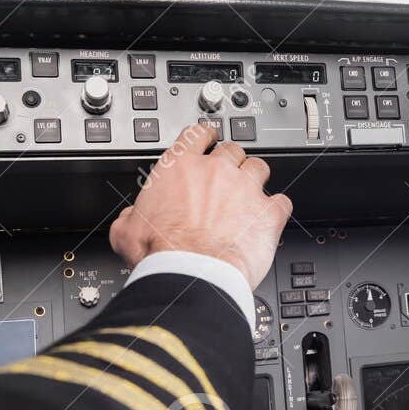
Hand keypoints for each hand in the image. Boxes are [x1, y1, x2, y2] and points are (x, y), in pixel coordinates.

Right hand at [109, 123, 292, 288]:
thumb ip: (129, 217)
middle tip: (227, 178)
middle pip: (232, 150)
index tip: (208, 140)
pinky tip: (271, 216)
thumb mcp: (127, 231)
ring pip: (259, 168)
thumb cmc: (161, 252)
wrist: (191, 274)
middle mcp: (216, 171)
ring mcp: (246, 189)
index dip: (204, 137)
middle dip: (231, 161)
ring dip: (255, 179)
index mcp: (180, 168)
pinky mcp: (268, 213)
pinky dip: (277, 209)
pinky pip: (281, 201)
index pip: (196, 135)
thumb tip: (128, 220)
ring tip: (250, 194)